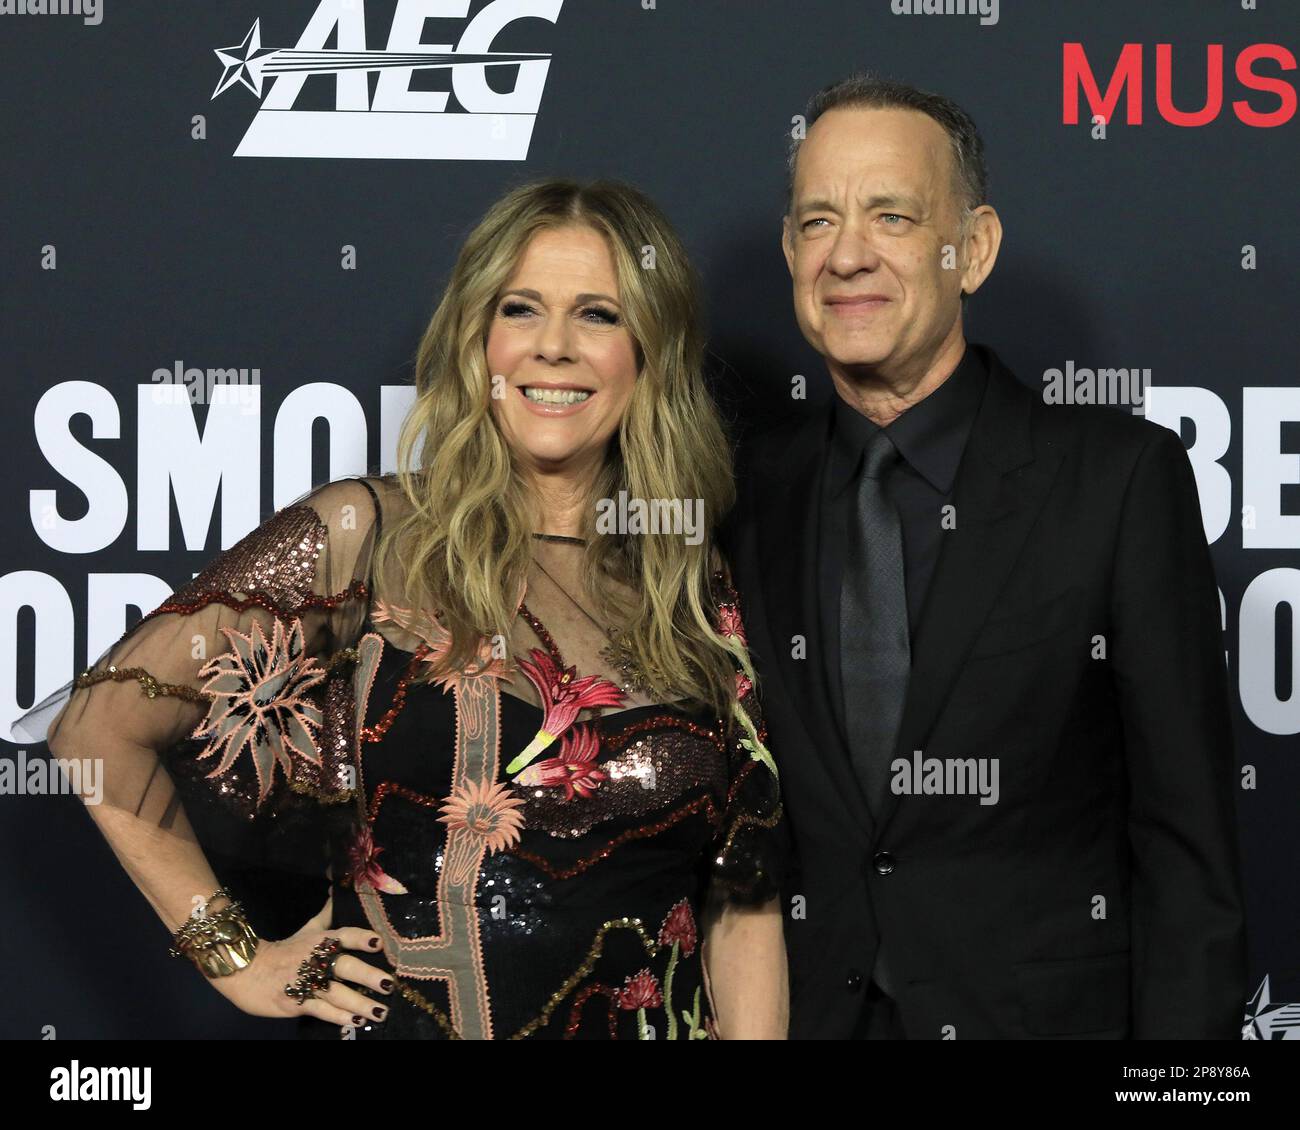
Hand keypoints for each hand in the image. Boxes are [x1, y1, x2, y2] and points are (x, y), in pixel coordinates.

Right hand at [209, 893, 394, 1029]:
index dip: (360, 938)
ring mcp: (305, 983)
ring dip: (359, 1004)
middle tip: (389, 985)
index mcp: (320, 941)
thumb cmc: (283, 951)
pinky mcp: (295, 1004)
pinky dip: (337, 1017)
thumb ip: (328, 915)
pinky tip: (353, 1022)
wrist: (245, 970)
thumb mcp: (306, 929)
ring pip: (337, 994)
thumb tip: (339, 890)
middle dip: (368, 975)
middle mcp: (315, 960)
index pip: (343, 936)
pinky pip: (320, 1011)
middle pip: (344, 966)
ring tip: (380, 1012)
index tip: (378, 943)